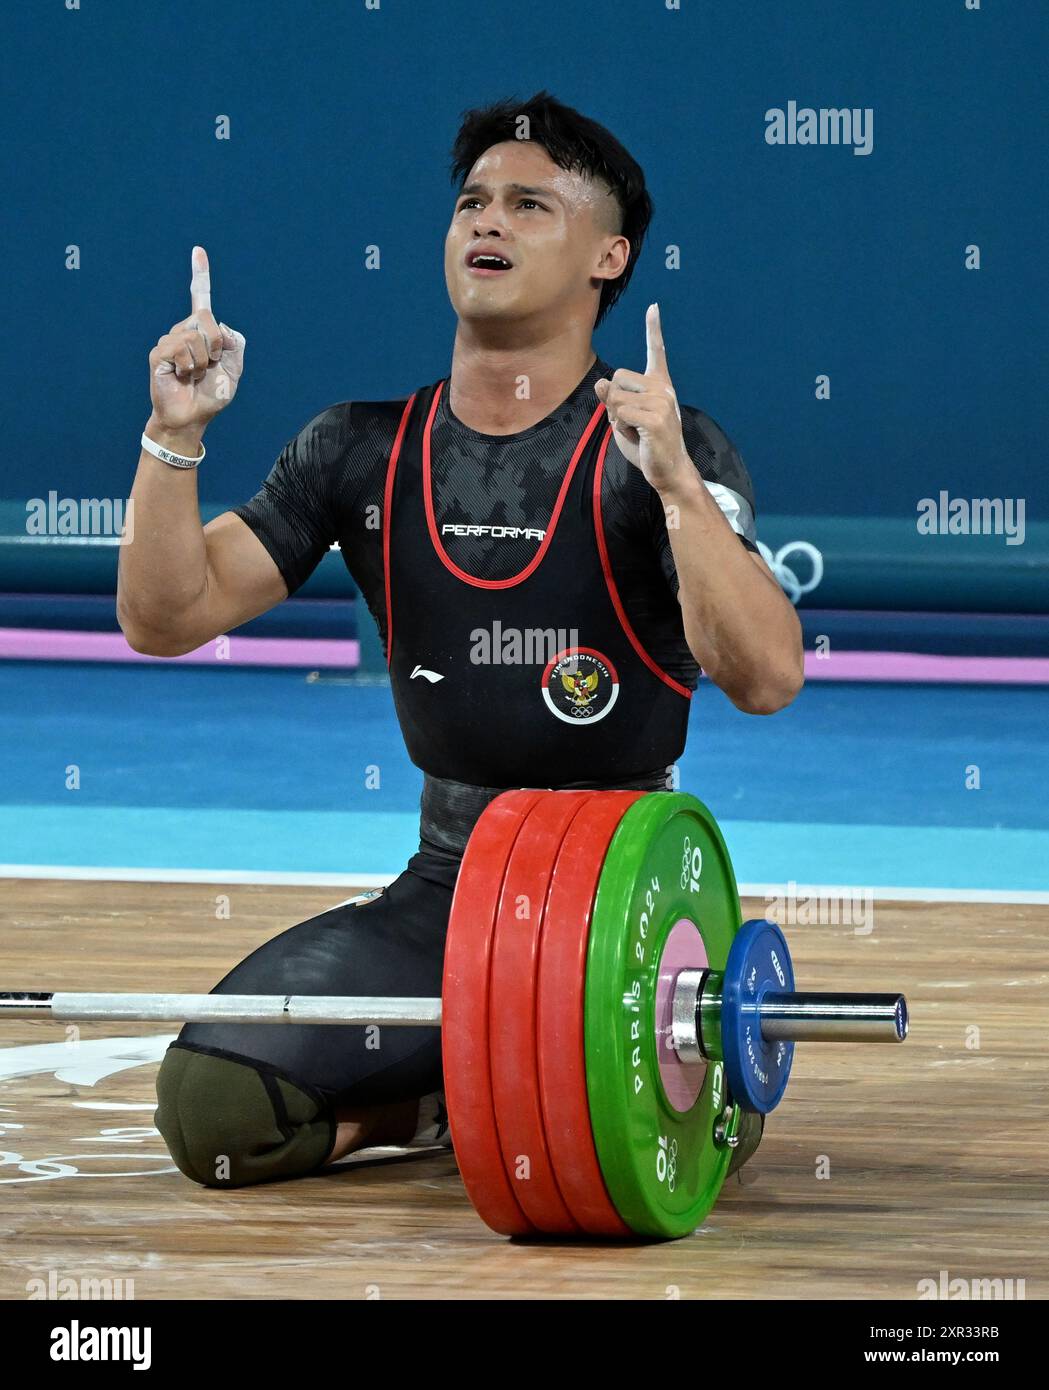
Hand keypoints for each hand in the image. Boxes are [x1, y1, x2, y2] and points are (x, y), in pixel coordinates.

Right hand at [148, 246, 245, 431]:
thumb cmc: (211, 394)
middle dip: (217, 347)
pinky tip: (182, 376)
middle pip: (207, 319)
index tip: (198, 251)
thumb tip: (219, 326)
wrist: (193, 416)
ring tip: (194, 375)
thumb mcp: (235, 370)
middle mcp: (184, 330)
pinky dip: (189, 367)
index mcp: (203, 331)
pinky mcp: (158, 353)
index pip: (200, 298)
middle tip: (209, 367)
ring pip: (195, 337)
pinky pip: (180, 349)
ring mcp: (169, 340)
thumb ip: (236, 344)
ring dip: (203, 362)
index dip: (200, 274)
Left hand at [593, 303, 688, 491]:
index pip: (655, 352)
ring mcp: (662, 401)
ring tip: (636, 431)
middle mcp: (663, 388)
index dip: (653, 329)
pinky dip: (622, 427)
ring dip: (617, 418)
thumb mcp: (624, 419)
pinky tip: (639, 437)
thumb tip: (601, 382)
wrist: (667, 470)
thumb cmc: (646, 445)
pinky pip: (620, 413)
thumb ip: (612, 400)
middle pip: (617, 378)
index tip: (653, 307)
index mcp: (659, 385)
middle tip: (632, 422)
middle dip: (614, 403)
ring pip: (615, 397)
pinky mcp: (657, 417)